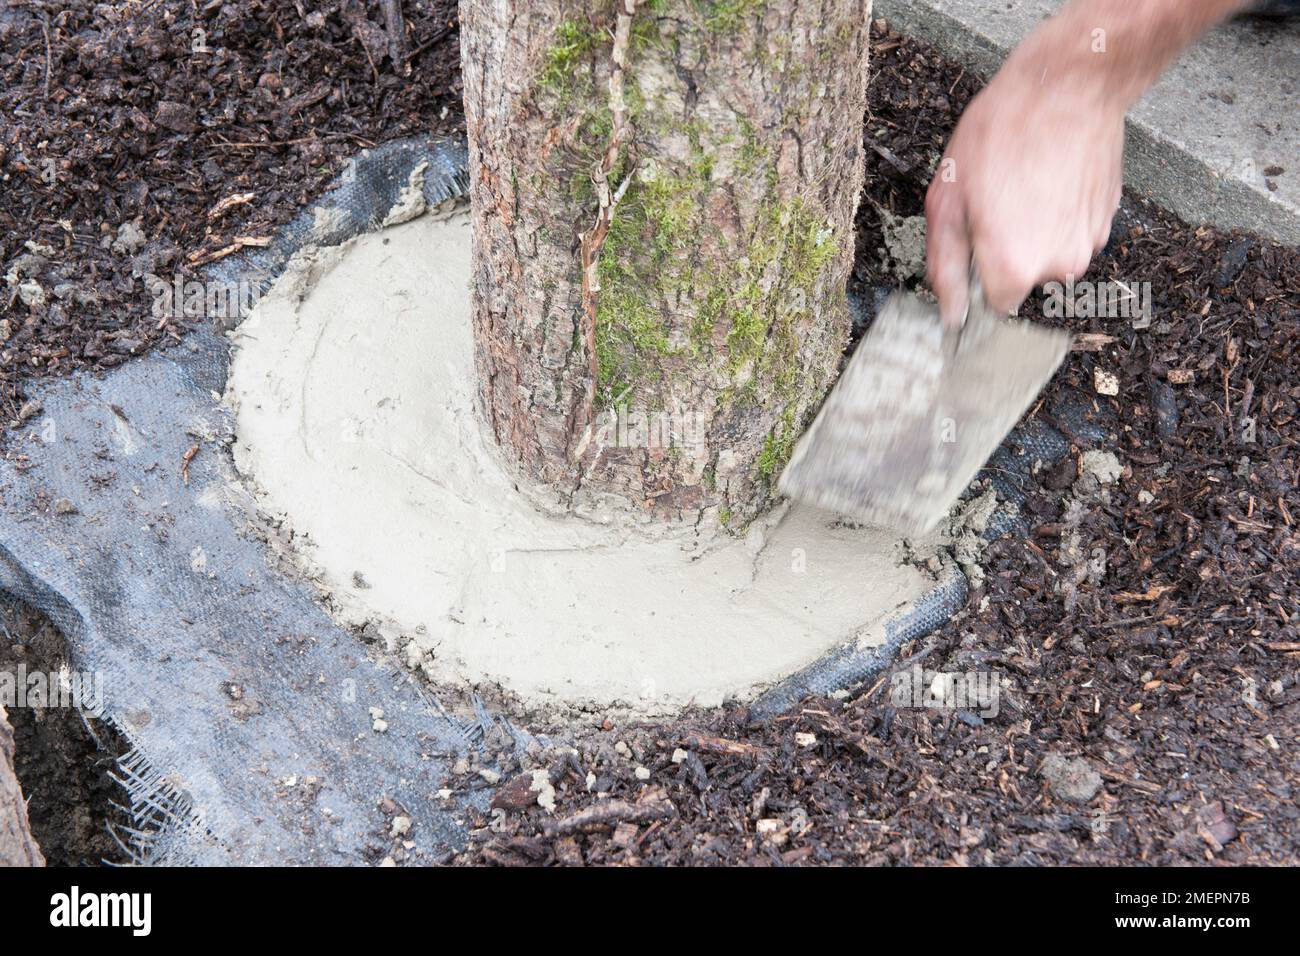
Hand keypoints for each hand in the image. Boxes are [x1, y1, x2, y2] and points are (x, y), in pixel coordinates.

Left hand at [925, 41, 1124, 325]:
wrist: (1069, 86)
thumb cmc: (1000, 135)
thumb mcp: (947, 202)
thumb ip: (946, 268)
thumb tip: (951, 315)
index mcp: (1014, 269)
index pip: (992, 308)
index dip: (978, 279)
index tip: (974, 248)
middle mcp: (1058, 267)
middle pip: (1021, 280)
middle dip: (1003, 252)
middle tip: (994, 203)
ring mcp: (1089, 244)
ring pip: (1048, 255)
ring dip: (1032, 231)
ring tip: (1023, 185)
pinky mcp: (1107, 220)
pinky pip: (1071, 232)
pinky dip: (1058, 214)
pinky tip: (1048, 178)